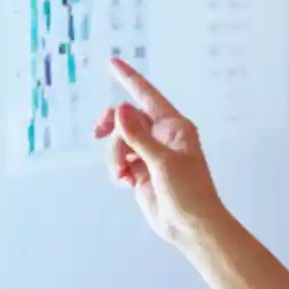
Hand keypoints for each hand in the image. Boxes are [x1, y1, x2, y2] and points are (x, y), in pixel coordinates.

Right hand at [95, 57, 226, 246]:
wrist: (191, 226)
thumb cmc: (189, 192)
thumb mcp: (162, 162)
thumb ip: (138, 136)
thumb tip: (121, 108)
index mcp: (174, 126)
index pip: (147, 95)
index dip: (129, 78)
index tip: (112, 62)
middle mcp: (162, 136)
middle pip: (127, 118)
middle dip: (112, 126)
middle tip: (97, 132)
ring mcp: (151, 153)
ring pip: (120, 142)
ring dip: (115, 157)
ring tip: (124, 176)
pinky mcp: (141, 171)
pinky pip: (120, 160)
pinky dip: (117, 169)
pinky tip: (126, 182)